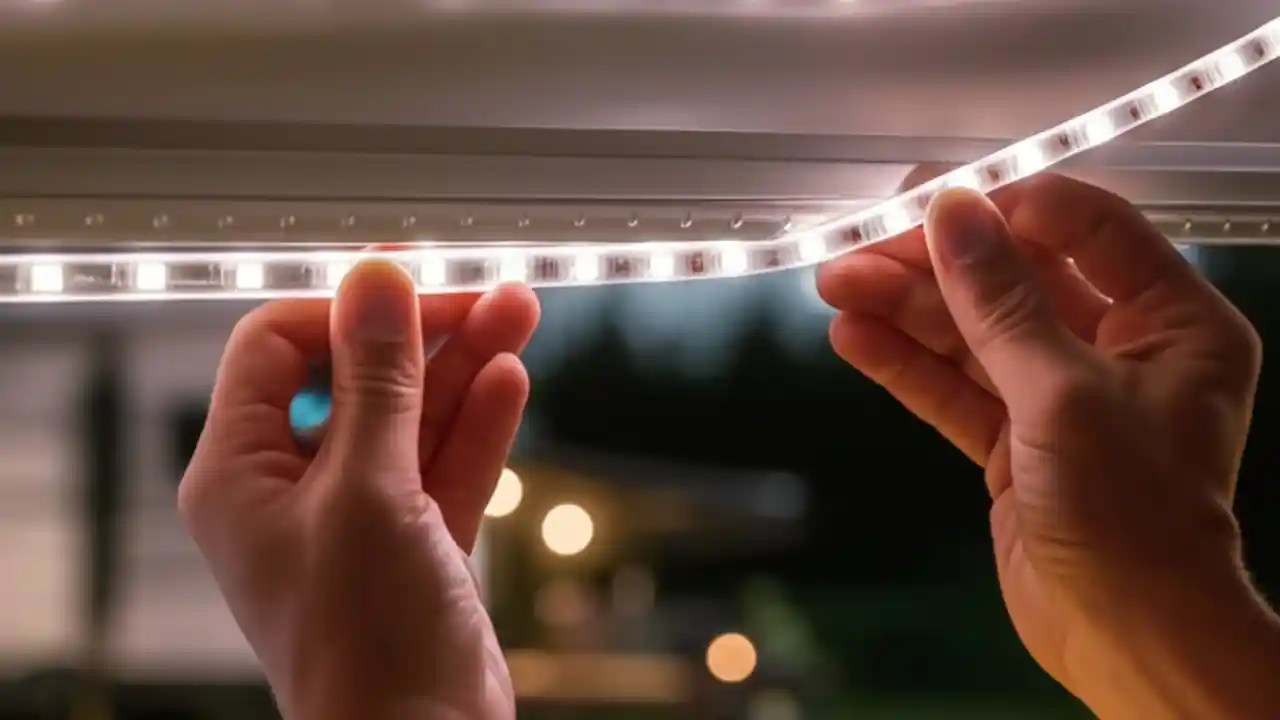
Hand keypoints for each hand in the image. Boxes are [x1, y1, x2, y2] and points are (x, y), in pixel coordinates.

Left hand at [179, 260, 539, 719]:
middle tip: (489, 294)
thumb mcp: (368, 490)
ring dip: (464, 368)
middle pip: (356, 379)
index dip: (342, 312)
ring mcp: (359, 516)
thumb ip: (376, 382)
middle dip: (423, 335)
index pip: (277, 351)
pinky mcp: (416, 543)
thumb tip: (374, 281)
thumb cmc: (365, 639)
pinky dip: (477, 424)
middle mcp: (293, 488)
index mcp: (240, 473)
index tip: (409, 287)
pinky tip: (509, 380)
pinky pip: (444, 464)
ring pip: (412, 418)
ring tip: (519, 314)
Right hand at [818, 173, 1279, 717]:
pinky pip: (955, 388)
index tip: (932, 198)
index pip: (1087, 229)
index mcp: (1173, 321)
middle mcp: (1119, 350)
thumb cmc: (1130, 514)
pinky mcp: (1014, 443)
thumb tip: (951, 213)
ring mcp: (1061, 397)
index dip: (1009, 207)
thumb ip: (1002, 302)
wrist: (1124, 637)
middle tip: (861, 241)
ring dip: (905, 309)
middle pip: (1016, 281)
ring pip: (974, 335)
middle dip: (936, 263)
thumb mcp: (1065, 394)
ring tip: (835, 284)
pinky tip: (854, 338)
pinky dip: (906, 365)